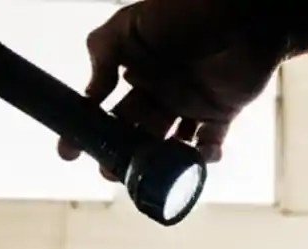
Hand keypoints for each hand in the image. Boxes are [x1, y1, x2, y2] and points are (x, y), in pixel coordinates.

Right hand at [59, 0, 285, 171]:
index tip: (68, 151)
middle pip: (135, 132)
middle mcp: (161, 90)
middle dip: (121, 154)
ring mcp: (191, 103)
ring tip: (148, 174)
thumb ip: (103, 54)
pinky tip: (195, 161)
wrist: (238, 14)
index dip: (87, 129)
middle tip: (109, 171)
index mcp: (136, 70)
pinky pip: (209, 143)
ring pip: (169, 143)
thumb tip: (89, 94)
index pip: (105, 107)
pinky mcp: (222, 112)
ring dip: (158, 162)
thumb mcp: (130, 25)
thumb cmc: (182, 12)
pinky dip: (203, 158)